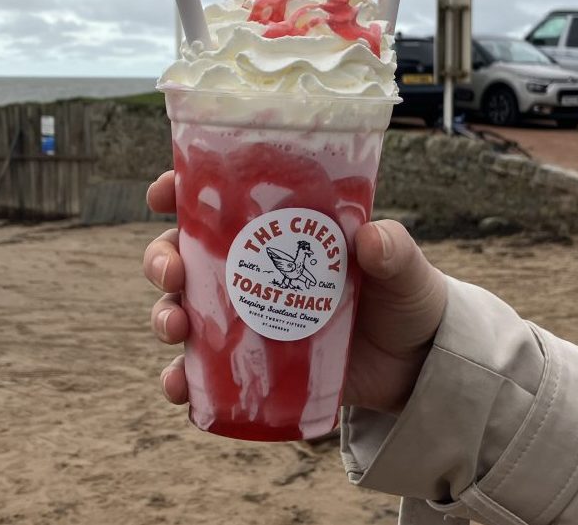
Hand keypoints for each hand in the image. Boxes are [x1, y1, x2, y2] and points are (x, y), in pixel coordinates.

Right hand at [142, 170, 447, 413]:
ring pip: (183, 308)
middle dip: (162, 258)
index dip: (180, 190)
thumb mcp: (404, 269)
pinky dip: (182, 378)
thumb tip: (372, 239)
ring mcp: (248, 316)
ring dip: (163, 315)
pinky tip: (179, 386)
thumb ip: (393, 251)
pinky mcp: (251, 364)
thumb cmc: (404, 297)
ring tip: (174, 327)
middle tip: (172, 271)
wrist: (417, 365)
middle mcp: (252, 269)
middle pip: (184, 254)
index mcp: (279, 229)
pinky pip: (203, 370)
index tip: (161, 193)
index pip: (218, 200)